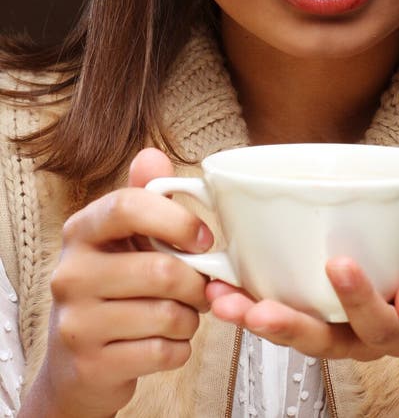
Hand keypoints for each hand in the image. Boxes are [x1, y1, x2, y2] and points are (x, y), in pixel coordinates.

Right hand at [24, 149, 212, 417]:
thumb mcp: (124, 238)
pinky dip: (180, 349)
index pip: (129, 206)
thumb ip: (145, 197)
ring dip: (190, 318)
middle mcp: (70, 274)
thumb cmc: (113, 288)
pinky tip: (166, 342)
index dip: (178, 220)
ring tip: (181, 314)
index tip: (204, 239)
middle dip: (196, 283)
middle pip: (161, 270)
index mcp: (81, 231)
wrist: (77, 363)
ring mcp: (77, 323)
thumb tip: (153, 155)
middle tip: (201, 287)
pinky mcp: (92, 365)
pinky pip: (163, 352)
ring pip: (167, 315)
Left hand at [206, 228, 398, 362]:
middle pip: (327, 341)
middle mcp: (367, 335)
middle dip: (291, 326)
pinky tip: (224, 286)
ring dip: (259, 318)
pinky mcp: (323, 308)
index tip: (340, 265)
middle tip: (258, 310)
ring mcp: (342, 325)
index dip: (360, 300)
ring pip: (300, 332)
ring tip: (223, 300)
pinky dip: (254, 300)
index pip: (380, 325)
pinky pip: (288, 312)